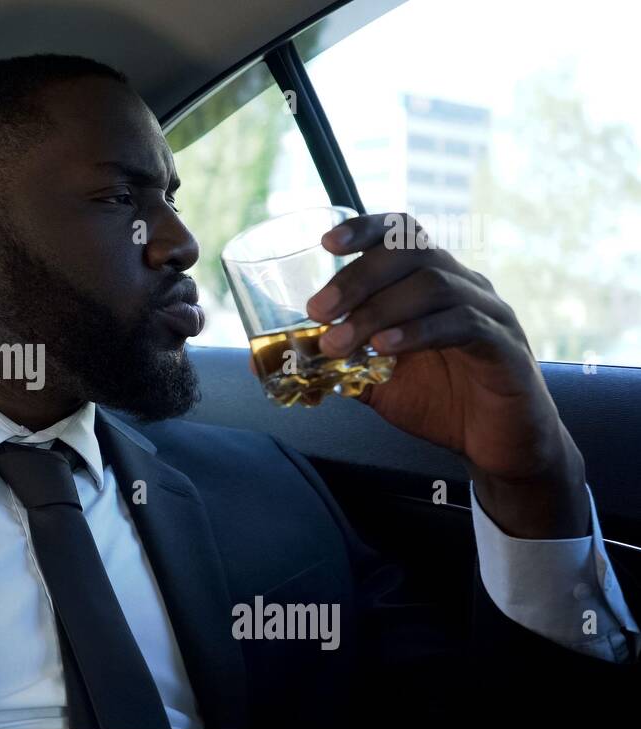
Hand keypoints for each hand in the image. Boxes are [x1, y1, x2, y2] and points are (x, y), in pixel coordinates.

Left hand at [307, 213, 588, 538]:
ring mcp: (488, 312)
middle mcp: (463, 286)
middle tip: (317, 310)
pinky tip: (385, 348)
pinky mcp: (504, 346)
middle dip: (357, 277)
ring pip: (433, 286)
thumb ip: (337, 364)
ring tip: (339, 341)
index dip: (365, 229)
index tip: (325, 243)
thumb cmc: (440, 402)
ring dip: (377, 310)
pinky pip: (462, 325)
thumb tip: (277, 361)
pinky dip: (418, 332)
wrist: (497, 446)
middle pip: (410, 254)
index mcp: (432, 283)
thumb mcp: (376, 381)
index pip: (402, 234)